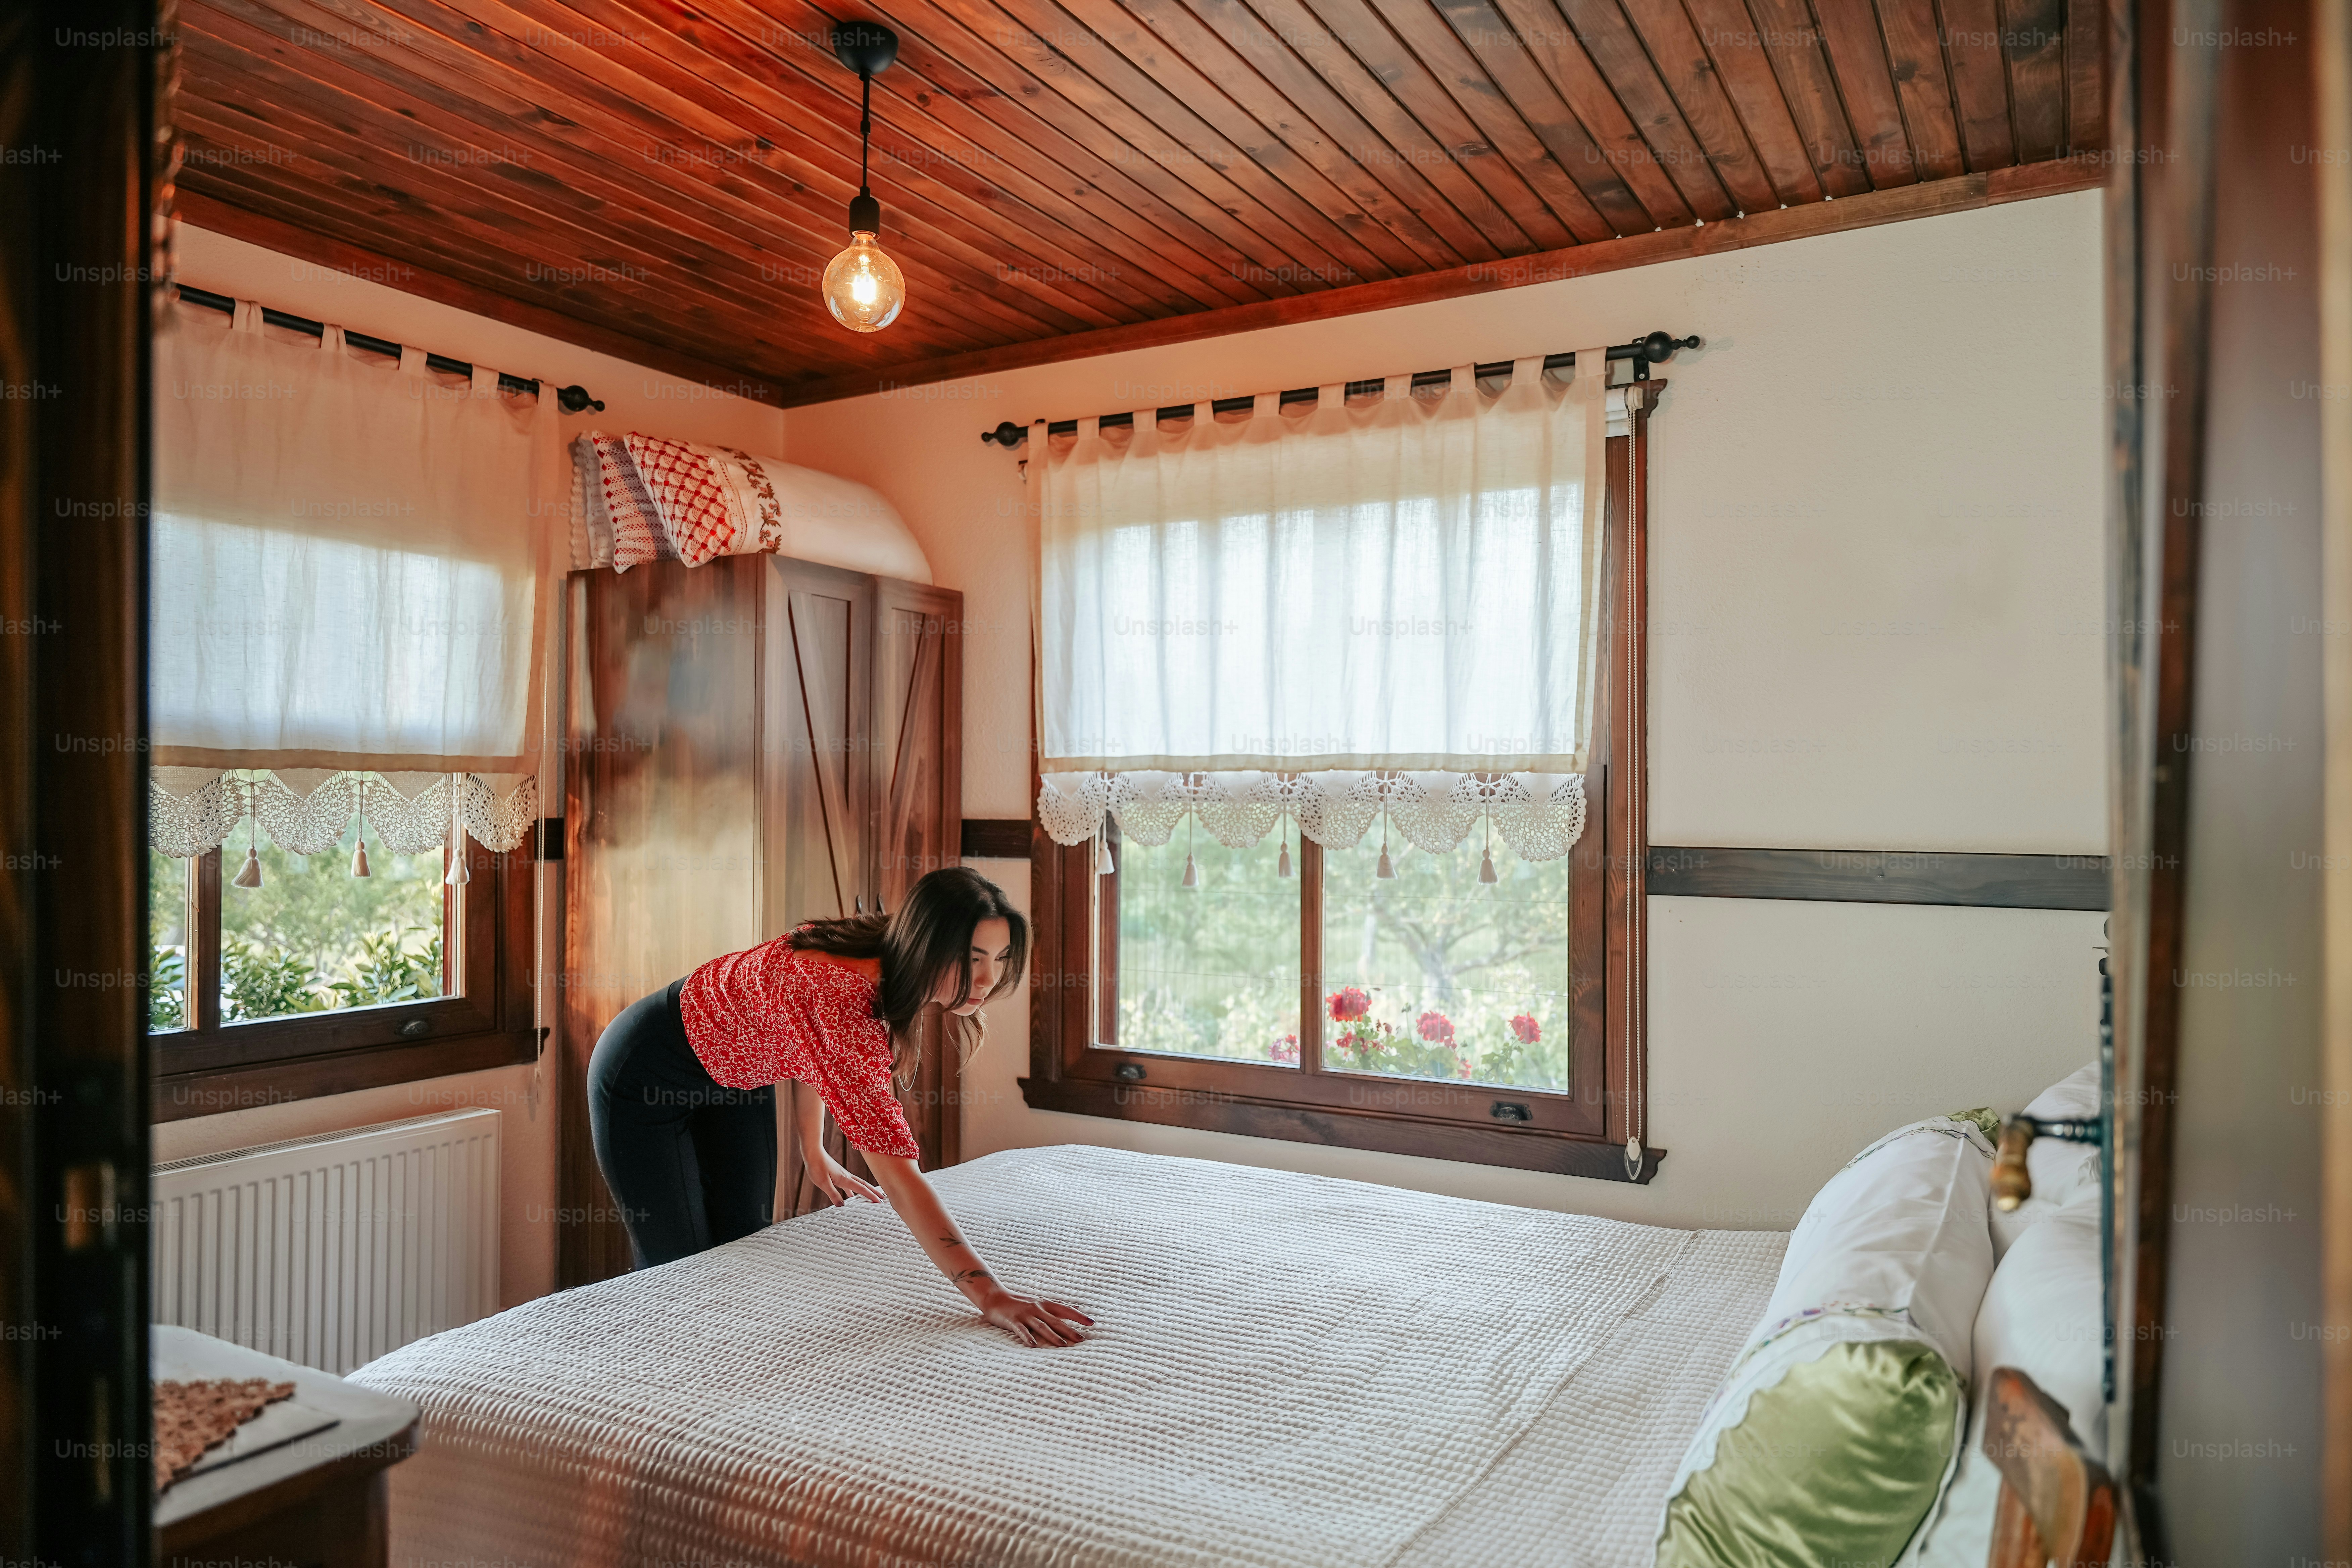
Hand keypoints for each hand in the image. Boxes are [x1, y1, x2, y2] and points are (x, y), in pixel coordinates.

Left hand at [806, 1151, 882, 1206]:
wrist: (813, 1153)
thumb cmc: (817, 1166)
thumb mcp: (824, 1183)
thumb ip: (833, 1194)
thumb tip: (842, 1206)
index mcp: (845, 1179)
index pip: (861, 1189)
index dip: (871, 1195)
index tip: (879, 1201)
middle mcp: (846, 1176)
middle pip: (864, 1185)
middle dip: (873, 1191)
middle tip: (883, 1197)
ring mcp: (843, 1174)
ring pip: (858, 1183)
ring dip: (866, 1190)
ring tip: (871, 1196)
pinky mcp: (838, 1174)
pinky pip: (849, 1184)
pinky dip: (853, 1190)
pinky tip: (851, 1195)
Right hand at [978, 1287, 1094, 1347]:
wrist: (995, 1297)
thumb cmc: (1020, 1301)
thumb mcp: (1041, 1301)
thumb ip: (1058, 1307)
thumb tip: (1078, 1309)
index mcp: (1045, 1304)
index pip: (1065, 1309)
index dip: (1078, 1316)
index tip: (1092, 1322)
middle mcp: (1037, 1308)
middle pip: (1056, 1320)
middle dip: (1069, 1330)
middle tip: (1081, 1339)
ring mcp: (1025, 1314)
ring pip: (1041, 1326)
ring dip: (1052, 1336)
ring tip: (1063, 1345)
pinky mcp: (1013, 1321)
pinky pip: (1021, 1330)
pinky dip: (1027, 1337)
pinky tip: (1033, 1346)